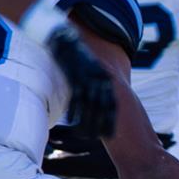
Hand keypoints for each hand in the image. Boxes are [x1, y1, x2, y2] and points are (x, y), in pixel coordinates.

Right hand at [45, 22, 117, 138]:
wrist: (66, 40)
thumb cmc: (77, 61)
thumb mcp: (89, 74)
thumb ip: (93, 89)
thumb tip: (91, 107)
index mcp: (106, 80)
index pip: (112, 105)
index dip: (111, 121)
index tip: (109, 135)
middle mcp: (101, 79)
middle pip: (102, 106)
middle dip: (100, 124)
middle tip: (95, 139)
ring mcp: (88, 76)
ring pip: (90, 103)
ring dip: (87, 120)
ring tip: (83, 134)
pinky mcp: (75, 74)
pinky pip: (76, 95)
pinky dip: (74, 108)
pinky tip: (72, 120)